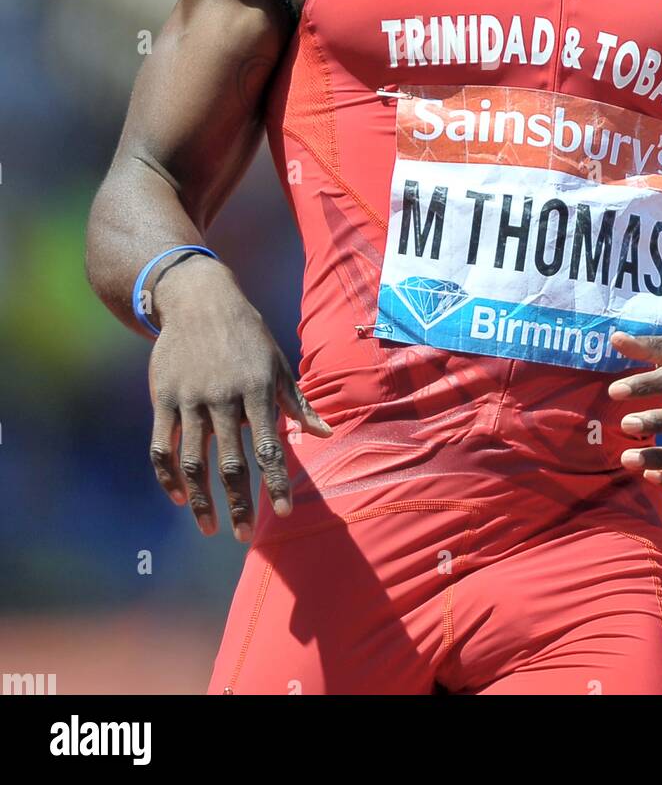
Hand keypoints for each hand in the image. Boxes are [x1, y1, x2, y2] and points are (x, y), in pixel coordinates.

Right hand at [147, 254, 330, 540]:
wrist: (199, 299)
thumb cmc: (247, 335)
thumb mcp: (277, 362)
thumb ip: (297, 402)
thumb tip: (326, 433)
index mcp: (257, 390)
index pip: (269, 446)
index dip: (276, 482)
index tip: (282, 513)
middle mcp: (224, 397)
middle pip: (231, 463)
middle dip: (238, 503)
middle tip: (243, 536)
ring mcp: (190, 399)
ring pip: (193, 461)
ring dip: (201, 500)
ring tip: (210, 527)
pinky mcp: (163, 398)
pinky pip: (161, 446)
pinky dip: (168, 476)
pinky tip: (180, 497)